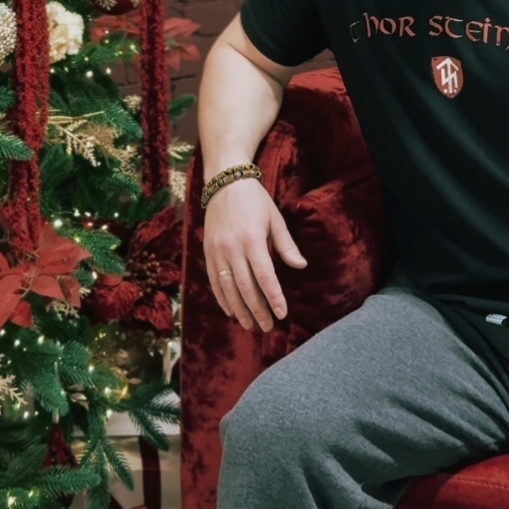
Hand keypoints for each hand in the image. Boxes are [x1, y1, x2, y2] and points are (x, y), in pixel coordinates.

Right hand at [204, 177, 306, 331]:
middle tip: (267, 326)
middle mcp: (232, 249)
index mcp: (252, 240)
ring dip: (240, 310)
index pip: (264, 277)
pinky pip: (213, 281)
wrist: (224, 182)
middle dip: (257, 310)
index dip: (273, 298)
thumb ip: (286, 245)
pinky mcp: (207, 252)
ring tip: (250, 325)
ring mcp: (217, 252)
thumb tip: (301, 266)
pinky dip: (221, 298)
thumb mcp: (275, 218)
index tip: (282, 314)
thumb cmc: (255, 200)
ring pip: (227, 289)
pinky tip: (231, 311)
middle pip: (245, 288)